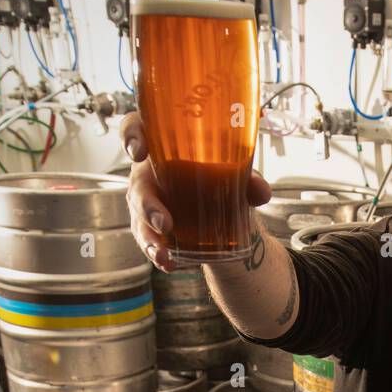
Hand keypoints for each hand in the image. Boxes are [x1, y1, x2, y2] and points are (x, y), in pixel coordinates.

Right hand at [119, 111, 272, 271]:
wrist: (223, 211)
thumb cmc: (220, 178)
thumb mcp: (236, 175)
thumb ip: (249, 180)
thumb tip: (260, 191)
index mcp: (163, 146)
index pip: (137, 128)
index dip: (131, 135)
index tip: (139, 151)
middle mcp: (150, 173)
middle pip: (138, 184)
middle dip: (146, 204)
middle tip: (164, 222)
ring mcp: (147, 202)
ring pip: (139, 218)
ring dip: (149, 237)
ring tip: (164, 253)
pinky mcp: (151, 227)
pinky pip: (148, 241)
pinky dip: (158, 254)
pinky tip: (169, 263)